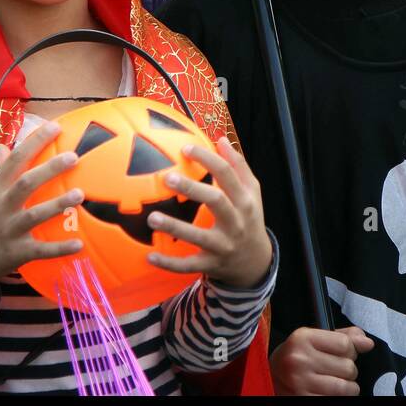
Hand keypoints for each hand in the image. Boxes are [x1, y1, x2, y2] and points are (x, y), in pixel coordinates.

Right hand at [0, 121, 83, 304]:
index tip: (55, 127)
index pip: (14, 161)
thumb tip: (5, 144)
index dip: (34, 142)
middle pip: (27, 184)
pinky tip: (80, 244)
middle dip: (50, 169)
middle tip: (74, 157)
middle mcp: (0, 208)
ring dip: (58, 204)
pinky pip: (42, 250)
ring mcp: (9, 231)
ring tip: (80, 194)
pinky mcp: (17, 253)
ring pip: (36, 215)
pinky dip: (60, 248)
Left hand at [145, 136, 272, 288]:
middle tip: (167, 178)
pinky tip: (149, 256)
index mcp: (245, 201)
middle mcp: (236, 222)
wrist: (256, 262)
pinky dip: (169, 263)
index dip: (207, 159)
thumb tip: (221, 139)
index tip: (185, 148)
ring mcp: (223, 246)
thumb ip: (238, 166)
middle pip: (215, 201)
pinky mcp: (211, 264)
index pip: (227, 174)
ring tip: (151, 217)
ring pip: (198, 237)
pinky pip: (188, 265)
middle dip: (192, 188)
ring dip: (174, 227)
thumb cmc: (249, 219)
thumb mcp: (252, 193)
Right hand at [270, 326, 374, 395]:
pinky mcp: (303, 399)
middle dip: (348, 370)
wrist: (269, 377)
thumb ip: (342, 337)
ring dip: (347, 387)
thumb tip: (368, 343)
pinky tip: (328, 392)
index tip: (343, 353)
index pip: (346, 344)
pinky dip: (338, 397)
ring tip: (336, 382)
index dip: (350, 350)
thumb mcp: (315, 339)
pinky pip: (336, 400)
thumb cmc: (297, 356)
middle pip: (348, 367)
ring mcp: (300, 383)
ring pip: (346, 387)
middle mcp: (300, 359)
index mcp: (303, 338)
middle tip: (335, 370)